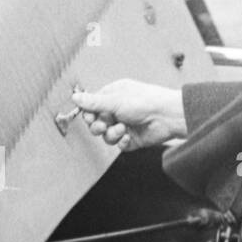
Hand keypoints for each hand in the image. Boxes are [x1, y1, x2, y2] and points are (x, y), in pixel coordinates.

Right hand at [72, 80, 186, 150]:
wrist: (167, 116)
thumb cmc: (144, 101)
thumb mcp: (115, 100)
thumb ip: (94, 102)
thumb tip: (74, 97)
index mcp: (113, 97)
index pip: (92, 107)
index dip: (89, 114)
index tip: (90, 117)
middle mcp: (117, 111)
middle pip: (96, 123)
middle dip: (97, 126)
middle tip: (103, 125)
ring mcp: (124, 125)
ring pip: (106, 136)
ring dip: (111, 133)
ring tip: (122, 128)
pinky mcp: (132, 139)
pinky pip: (118, 144)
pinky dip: (121, 141)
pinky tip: (128, 136)